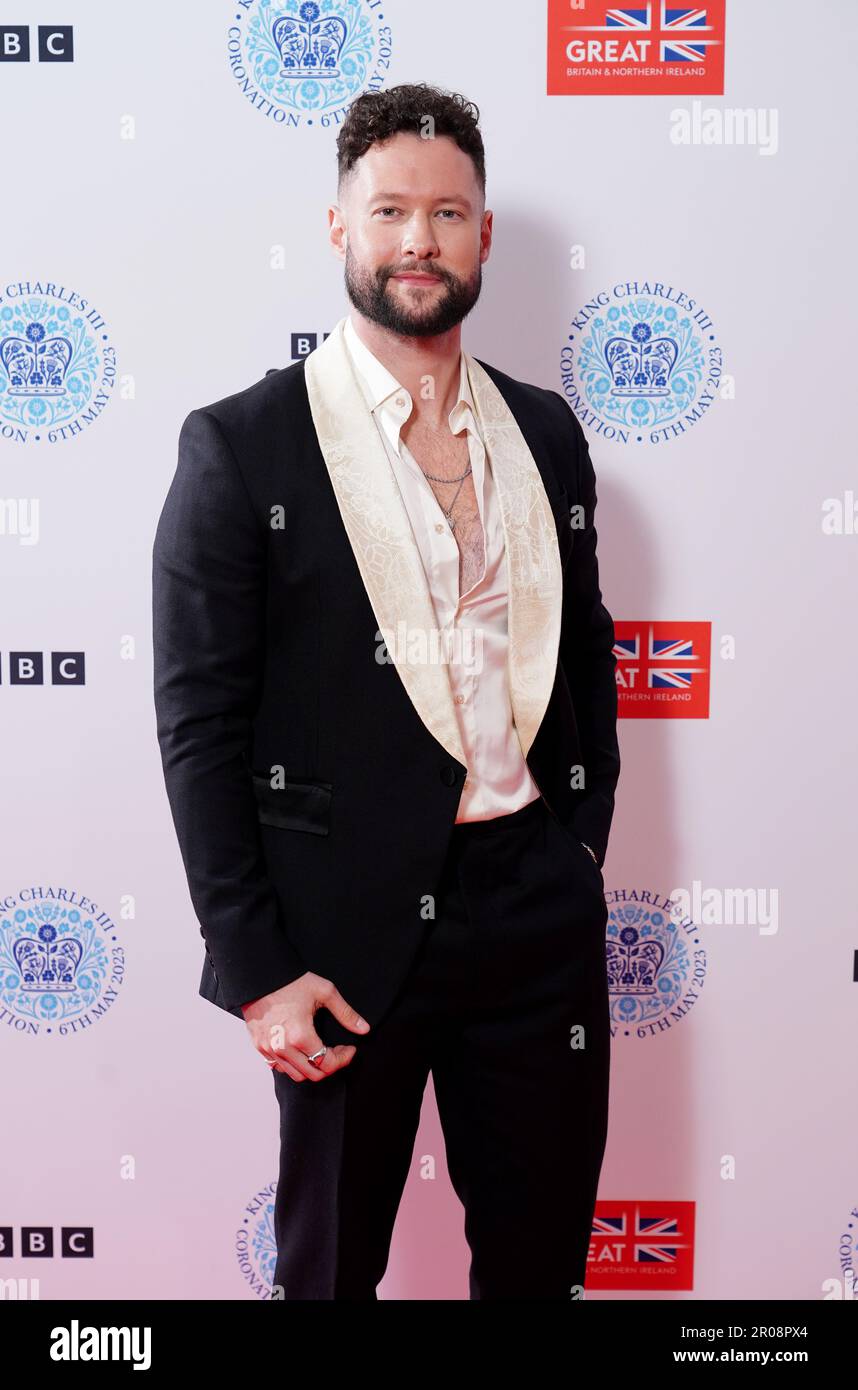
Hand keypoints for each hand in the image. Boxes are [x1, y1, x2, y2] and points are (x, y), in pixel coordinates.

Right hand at [241, 973, 369, 1081]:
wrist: (261, 976)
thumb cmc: (291, 981)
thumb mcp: (325, 992)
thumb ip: (346, 1013)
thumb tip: (363, 1029)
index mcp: (300, 1036)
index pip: (326, 1064)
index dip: (343, 1059)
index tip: (350, 1049)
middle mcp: (283, 1048)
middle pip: (312, 1074)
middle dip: (330, 1066)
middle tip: (338, 1052)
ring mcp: (269, 1049)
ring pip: (295, 1074)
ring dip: (311, 1068)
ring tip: (320, 1051)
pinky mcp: (260, 1046)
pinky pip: (278, 1067)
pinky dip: (292, 1065)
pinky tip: (300, 1050)